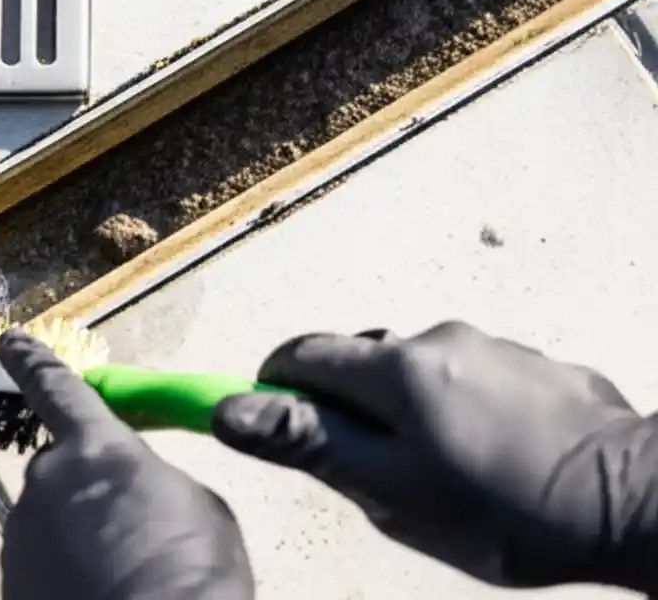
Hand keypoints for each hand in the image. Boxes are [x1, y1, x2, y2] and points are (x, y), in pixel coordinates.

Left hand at [0, 329, 253, 599]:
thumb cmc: (191, 572)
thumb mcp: (199, 506)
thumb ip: (155, 481)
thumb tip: (139, 495)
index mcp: (95, 447)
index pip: (57, 389)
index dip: (32, 361)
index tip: (8, 340)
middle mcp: (46, 482)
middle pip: (60, 470)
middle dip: (88, 489)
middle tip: (132, 527)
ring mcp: (22, 536)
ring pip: (50, 523)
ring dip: (79, 539)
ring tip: (124, 574)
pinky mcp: (11, 583)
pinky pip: (41, 568)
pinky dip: (65, 579)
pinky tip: (100, 594)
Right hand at [213, 321, 655, 589]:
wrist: (632, 503)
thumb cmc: (502, 508)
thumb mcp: (388, 488)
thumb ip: (308, 443)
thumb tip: (231, 409)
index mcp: (393, 368)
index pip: (300, 352)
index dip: (272, 386)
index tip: (275, 426)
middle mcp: (438, 340)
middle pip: (359, 357)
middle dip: (344, 404)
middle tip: (362, 467)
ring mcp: (493, 348)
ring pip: (417, 369)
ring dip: (404, 407)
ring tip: (435, 469)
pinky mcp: (536, 368)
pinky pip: (469, 377)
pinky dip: (455, 408)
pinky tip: (485, 457)